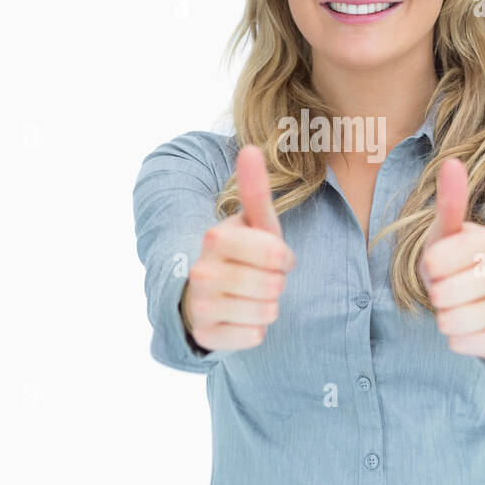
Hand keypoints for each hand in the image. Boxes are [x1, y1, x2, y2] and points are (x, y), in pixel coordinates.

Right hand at [182, 144, 294, 352]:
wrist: (208, 291)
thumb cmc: (243, 252)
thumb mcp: (253, 222)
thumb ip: (254, 188)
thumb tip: (250, 147)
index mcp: (215, 237)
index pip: (276, 254)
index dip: (283, 257)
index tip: (272, 256)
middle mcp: (201, 271)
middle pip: (273, 286)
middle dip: (275, 282)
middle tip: (259, 277)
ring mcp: (200, 305)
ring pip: (267, 312)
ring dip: (267, 306)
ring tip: (251, 296)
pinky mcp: (205, 335)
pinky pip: (254, 337)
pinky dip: (255, 329)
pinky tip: (240, 316)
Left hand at [420, 157, 484, 361]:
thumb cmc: (461, 261)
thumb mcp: (450, 231)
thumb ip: (450, 201)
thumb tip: (452, 162)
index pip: (433, 262)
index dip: (429, 266)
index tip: (442, 263)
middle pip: (442, 295)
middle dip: (436, 293)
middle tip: (451, 287)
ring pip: (451, 323)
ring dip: (444, 317)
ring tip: (458, 305)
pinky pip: (462, 345)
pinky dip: (457, 339)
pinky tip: (469, 325)